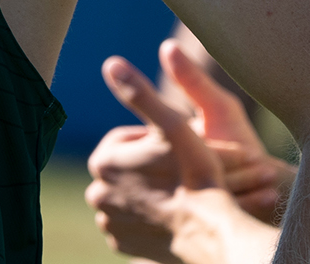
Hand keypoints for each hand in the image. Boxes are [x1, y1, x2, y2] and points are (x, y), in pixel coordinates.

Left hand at [85, 42, 290, 259]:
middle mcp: (96, 194)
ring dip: (155, 189)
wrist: (213, 233)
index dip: (161, 137)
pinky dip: (153, 216)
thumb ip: (140, 93)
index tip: (184, 143)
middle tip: (189, 166)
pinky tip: (176, 211)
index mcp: (102, 161)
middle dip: (158, 164)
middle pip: (132, 168)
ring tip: (185, 188)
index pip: (132, 137)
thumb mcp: (172, 125)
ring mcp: (109, 223)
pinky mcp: (123, 246)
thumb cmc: (196, 175)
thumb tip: (111, 64)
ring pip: (135, 193)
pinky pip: (137, 222)